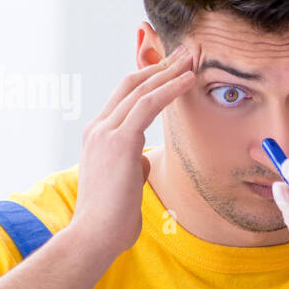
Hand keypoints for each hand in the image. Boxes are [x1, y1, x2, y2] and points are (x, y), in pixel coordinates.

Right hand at [68, 47, 194, 259]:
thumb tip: (143, 159)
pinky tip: (188, 80)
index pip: (124, 96)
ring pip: (141, 89)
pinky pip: (148, 106)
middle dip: (161, 65)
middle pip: (132, 84)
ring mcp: (105, 133)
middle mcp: (98, 129)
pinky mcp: (119, 142)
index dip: (149, 78)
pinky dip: (170, 89)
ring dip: (169, 71)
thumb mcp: (125, 184)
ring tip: (193, 58)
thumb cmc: (112, 218)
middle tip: (186, 53)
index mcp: (98, 136)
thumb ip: (132, 164)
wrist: (95, 236)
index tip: (173, 67)